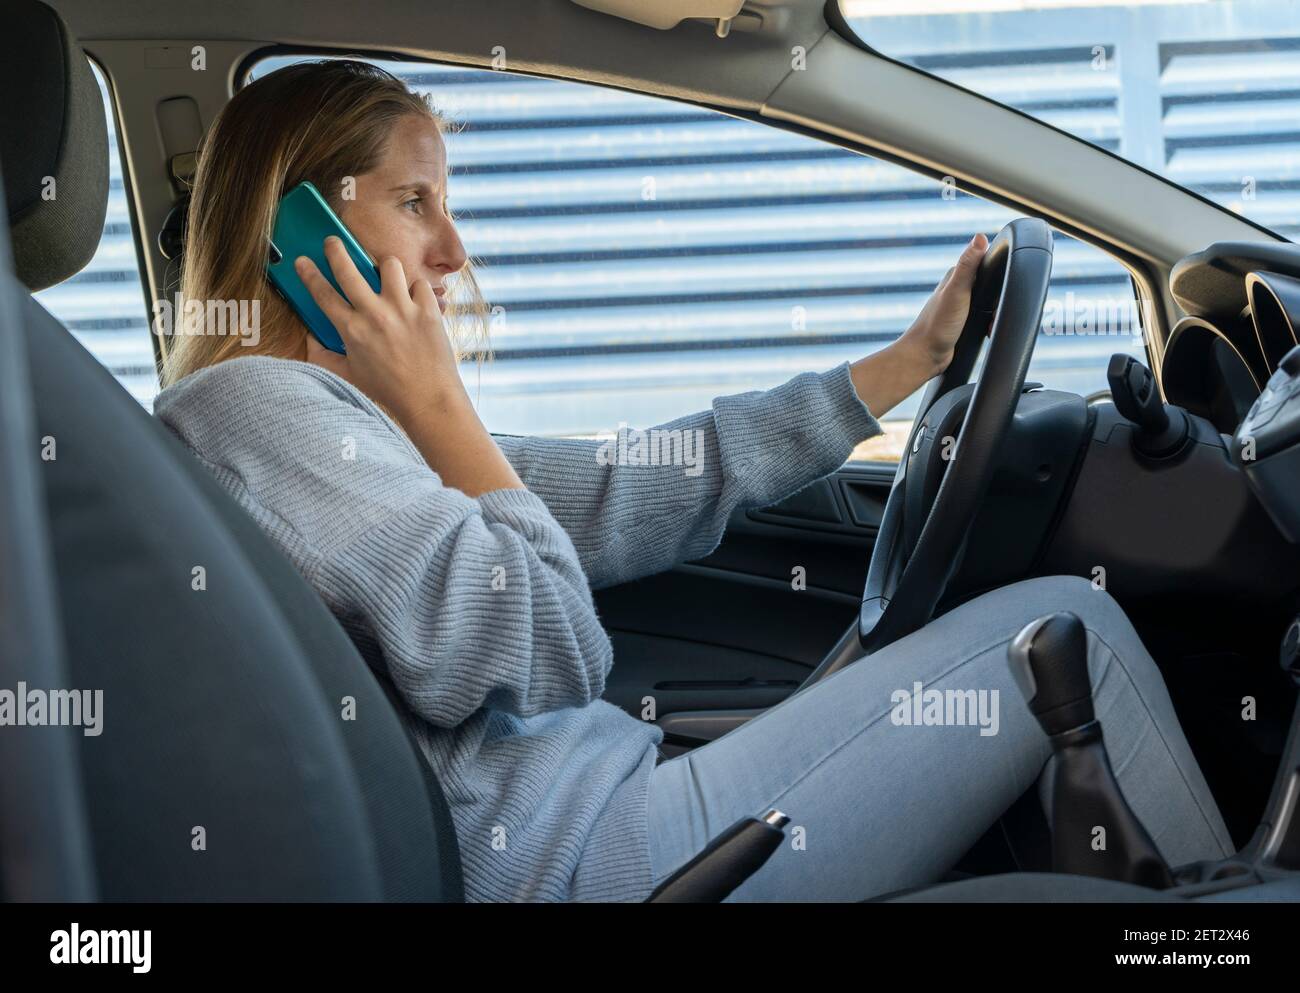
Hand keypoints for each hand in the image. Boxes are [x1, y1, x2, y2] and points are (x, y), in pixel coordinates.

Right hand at [297, 236, 522, 495]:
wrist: (430, 400)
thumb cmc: (389, 391)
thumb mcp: (349, 376)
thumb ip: (325, 357)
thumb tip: (310, 340)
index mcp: (352, 331)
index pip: (323, 294)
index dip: (309, 274)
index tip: (302, 261)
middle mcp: (374, 315)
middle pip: (348, 269)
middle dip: (336, 249)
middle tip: (333, 241)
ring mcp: (402, 309)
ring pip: (389, 265)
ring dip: (385, 267)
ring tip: (386, 276)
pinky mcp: (427, 310)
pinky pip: (418, 283)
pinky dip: (415, 289)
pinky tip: (413, 301)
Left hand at [895, 232, 989, 377]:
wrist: (926, 356)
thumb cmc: (937, 325)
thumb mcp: (956, 291)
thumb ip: (968, 265)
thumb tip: (980, 237)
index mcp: (956, 276)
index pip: (986, 264)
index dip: (999, 275)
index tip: (999, 292)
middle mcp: (958, 288)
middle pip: (992, 286)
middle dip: (998, 301)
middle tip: (992, 315)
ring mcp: (961, 305)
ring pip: (990, 304)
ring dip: (995, 315)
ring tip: (989, 325)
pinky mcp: (964, 321)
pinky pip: (985, 318)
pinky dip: (990, 325)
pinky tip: (987, 332)